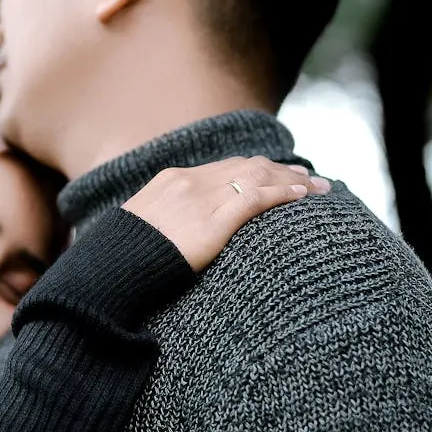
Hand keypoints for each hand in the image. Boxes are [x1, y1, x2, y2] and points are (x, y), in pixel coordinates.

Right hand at [121, 156, 330, 270]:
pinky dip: (283, 193)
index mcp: (172, 180)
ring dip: (291, 179)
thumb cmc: (124, 255)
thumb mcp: (141, 226)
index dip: (253, 167)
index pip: (223, 167)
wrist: (115, 265)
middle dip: (279, 169)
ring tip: (317, 186)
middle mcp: (191, 181)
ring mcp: (203, 198)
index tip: (274, 172)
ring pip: (259, 177)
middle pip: (246, 166)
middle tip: (305, 174)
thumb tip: (173, 232)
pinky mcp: (215, 219)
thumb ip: (164, 219)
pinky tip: (301, 195)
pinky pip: (258, 198)